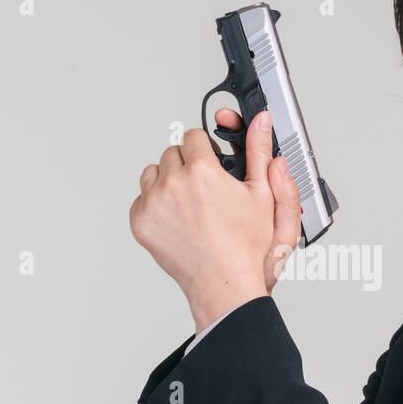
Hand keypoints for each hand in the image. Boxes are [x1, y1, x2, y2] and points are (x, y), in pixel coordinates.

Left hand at [129, 108, 302, 332]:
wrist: (224, 282)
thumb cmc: (244, 245)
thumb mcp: (261, 194)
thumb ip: (259, 151)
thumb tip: (261, 121)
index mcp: (202, 170)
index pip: (193, 136)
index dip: (205, 149)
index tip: (210, 163)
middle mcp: (173, 183)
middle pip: (172, 153)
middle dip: (187, 165)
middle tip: (204, 190)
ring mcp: (152, 203)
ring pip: (153, 173)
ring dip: (168, 181)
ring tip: (189, 204)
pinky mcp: (140, 222)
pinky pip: (141, 199)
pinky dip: (155, 205)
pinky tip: (177, 220)